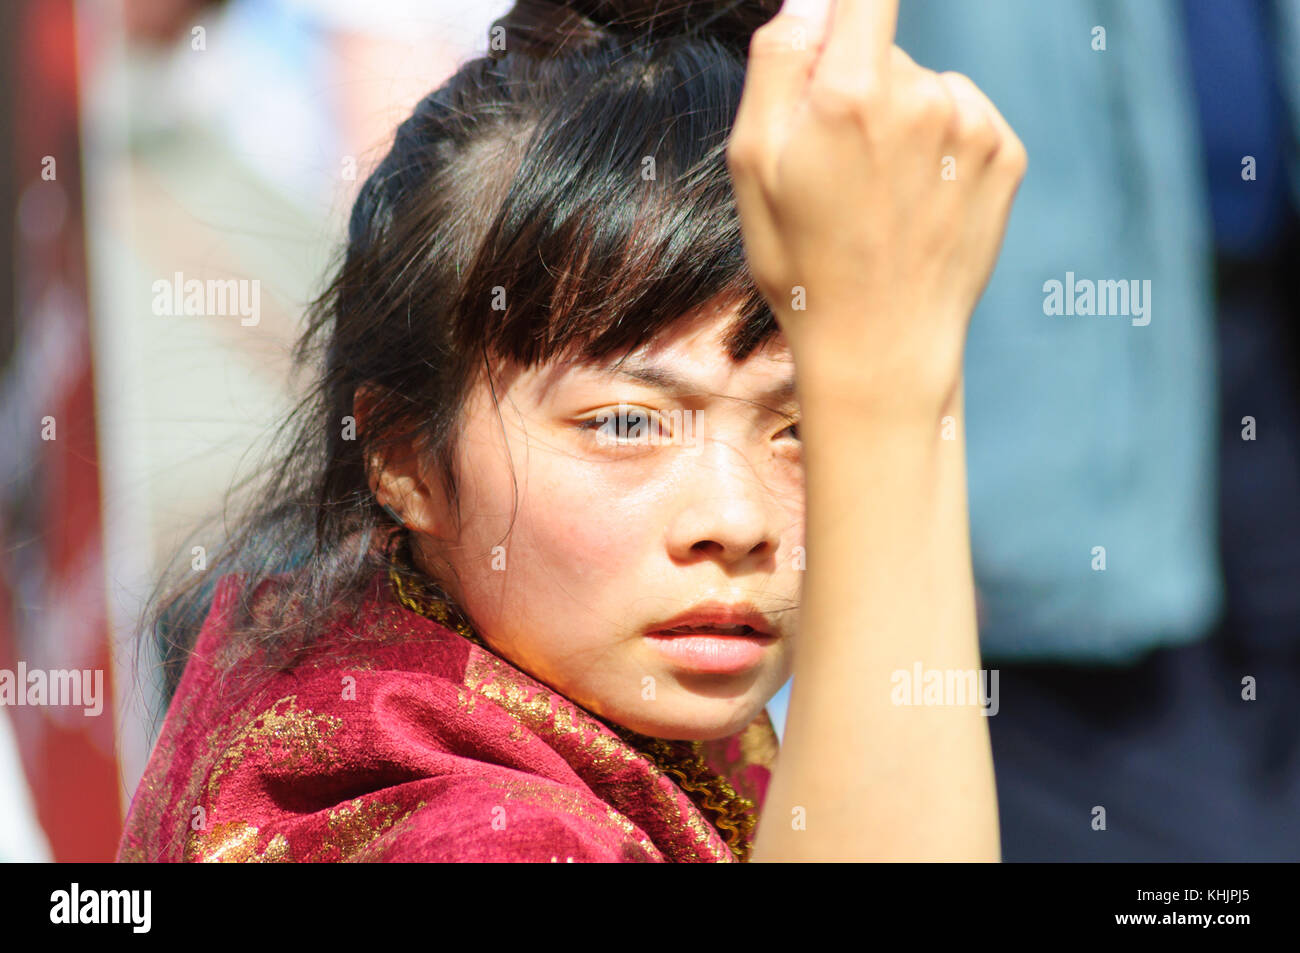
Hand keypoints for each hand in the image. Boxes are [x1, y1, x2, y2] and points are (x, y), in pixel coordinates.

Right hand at [727, 0, 1026, 411]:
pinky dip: (942, 147)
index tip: (836, 36)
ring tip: (877, 197)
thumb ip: (778, 62)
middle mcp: (923, 95)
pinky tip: (916, 203)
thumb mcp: (753, 166)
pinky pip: (964, 117)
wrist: (881, 347)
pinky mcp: (1008, 154)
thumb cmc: (802, 263)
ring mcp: (973, 126)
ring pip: (923, 86)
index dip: (843, 10)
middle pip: (881, 49)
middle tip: (834, 169)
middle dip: (854, 87)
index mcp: (852, 92)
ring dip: (899, 120)